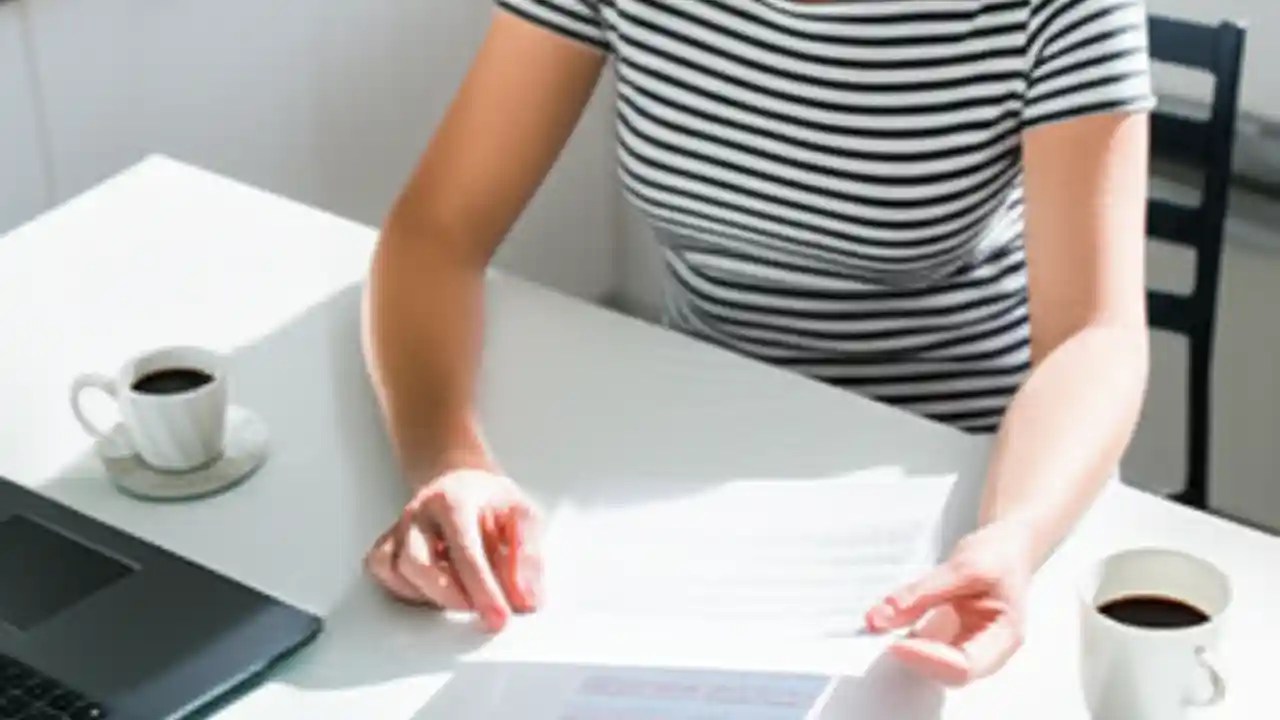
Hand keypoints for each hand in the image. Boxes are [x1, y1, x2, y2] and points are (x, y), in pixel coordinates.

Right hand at [364, 468, 542, 631]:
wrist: (462, 481)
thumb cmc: (492, 501)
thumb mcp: (523, 515)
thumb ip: (527, 555)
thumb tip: (526, 601)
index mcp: (454, 500)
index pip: (465, 551)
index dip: (483, 590)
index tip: (499, 618)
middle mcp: (419, 512)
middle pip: (417, 563)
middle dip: (451, 597)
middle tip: (482, 613)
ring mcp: (399, 528)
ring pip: (395, 570)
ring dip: (429, 595)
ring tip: (462, 596)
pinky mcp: (388, 542)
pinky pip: (381, 570)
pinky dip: (403, 588)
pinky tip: (432, 589)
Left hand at [864, 522, 1033, 685]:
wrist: (1007, 549)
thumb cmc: (997, 555)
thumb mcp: (963, 566)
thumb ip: (922, 592)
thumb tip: (881, 616)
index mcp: (1006, 634)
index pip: (966, 665)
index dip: (929, 658)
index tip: (895, 644)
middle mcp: (992, 651)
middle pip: (951, 675)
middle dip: (916, 659)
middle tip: (882, 632)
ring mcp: (974, 650)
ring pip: (938, 669)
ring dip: (909, 654)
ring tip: (884, 624)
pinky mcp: (956, 644)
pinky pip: (931, 654)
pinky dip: (909, 644)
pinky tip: (892, 624)